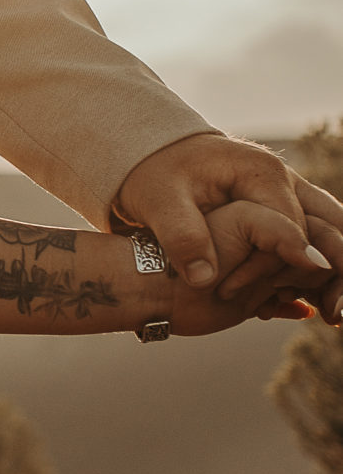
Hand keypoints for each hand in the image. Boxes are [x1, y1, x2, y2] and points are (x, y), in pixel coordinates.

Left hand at [116, 133, 342, 320]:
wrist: (150, 158)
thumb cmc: (154, 176)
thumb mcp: (159, 203)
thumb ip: (183, 236)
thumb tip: (205, 278)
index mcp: (260, 173)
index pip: (294, 223)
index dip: (295, 262)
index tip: (286, 297)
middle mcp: (281, 180)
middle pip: (329, 223)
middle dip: (338, 265)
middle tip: (338, 313)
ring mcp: (282, 192)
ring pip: (327, 229)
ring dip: (335, 269)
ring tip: (335, 316)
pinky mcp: (275, 209)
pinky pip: (310, 236)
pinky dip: (316, 267)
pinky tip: (318, 304)